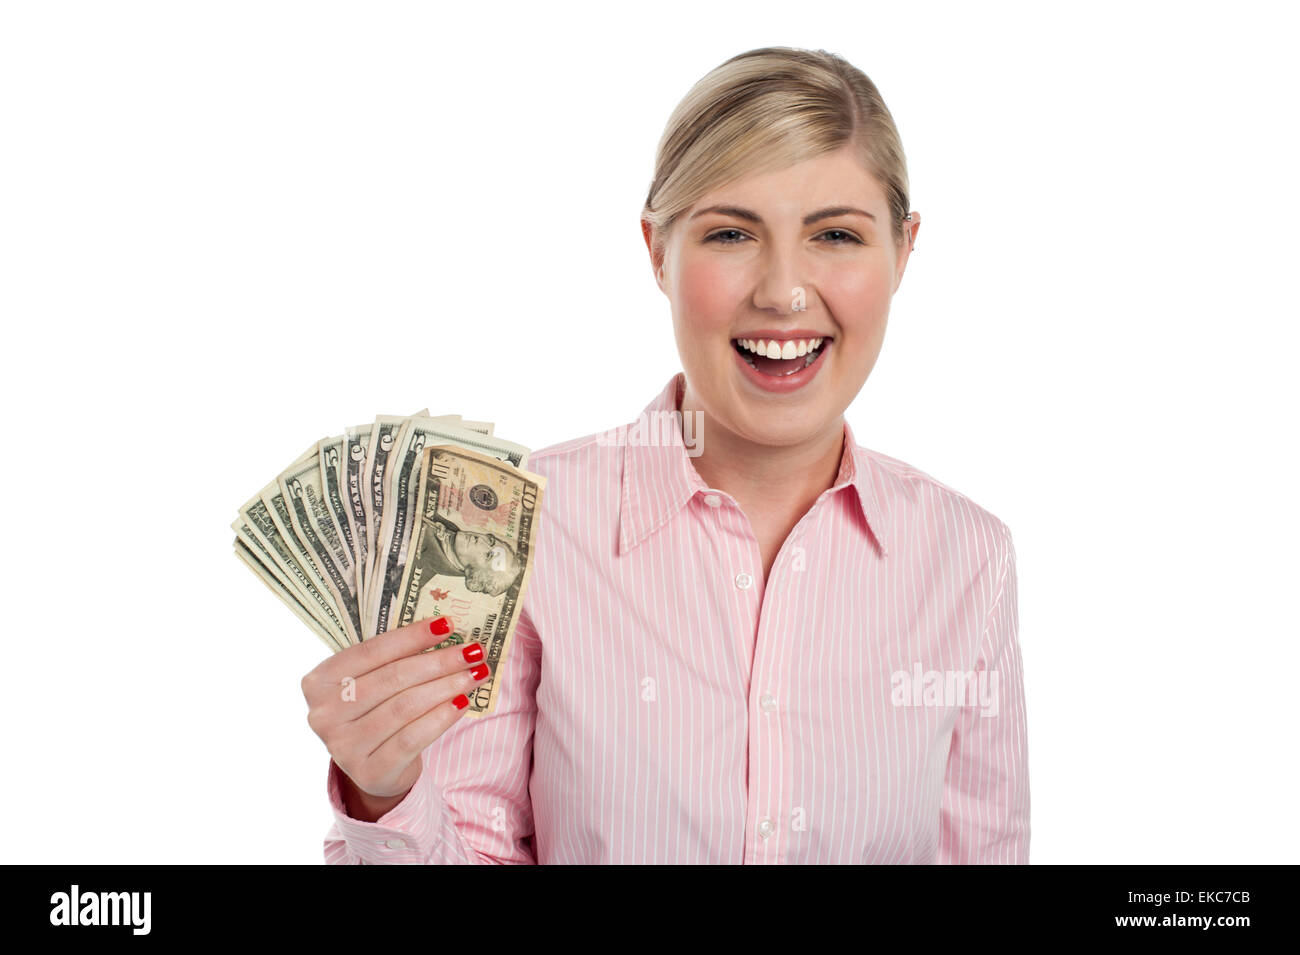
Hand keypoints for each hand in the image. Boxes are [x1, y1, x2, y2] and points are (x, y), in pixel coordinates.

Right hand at [300, 614, 489, 816]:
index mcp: (319, 681)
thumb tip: (442, 628)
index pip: (370, 651)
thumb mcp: (372, 682)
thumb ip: (393, 658)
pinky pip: (412, 738)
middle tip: (473, 651)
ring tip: (476, 674)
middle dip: (438, 662)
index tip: (447, 624)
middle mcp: (324, 715)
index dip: (411, 636)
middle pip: (392, 679)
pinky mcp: (370, 771)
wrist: (376, 766)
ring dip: (446, 687)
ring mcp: (343, 747)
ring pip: (405, 708)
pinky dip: (441, 718)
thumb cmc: (376, 710)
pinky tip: (463, 703)